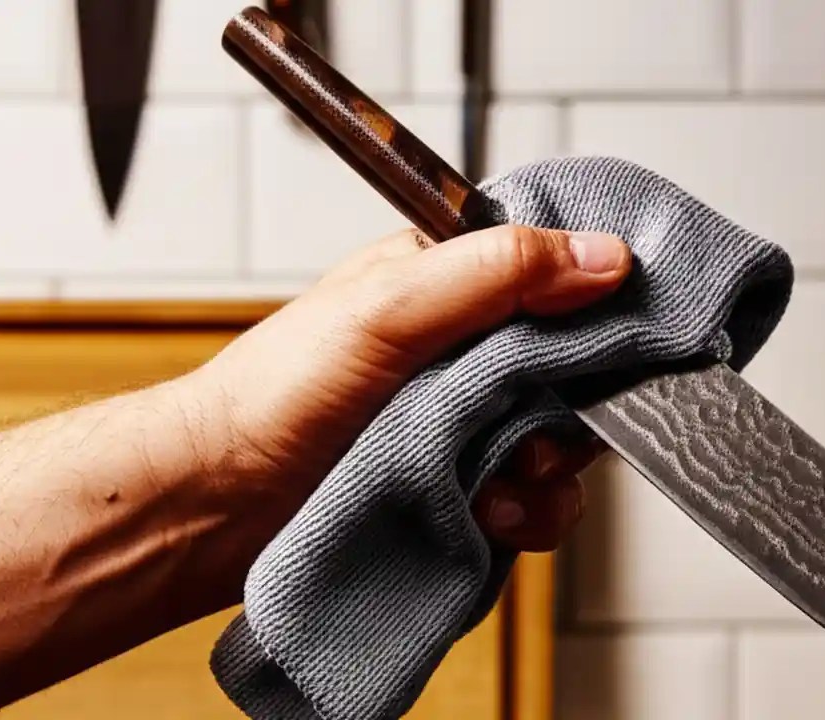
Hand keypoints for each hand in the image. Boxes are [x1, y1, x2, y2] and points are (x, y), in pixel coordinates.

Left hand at [188, 224, 631, 551]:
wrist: (220, 505)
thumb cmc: (278, 393)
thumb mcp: (391, 306)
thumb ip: (499, 272)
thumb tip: (604, 256)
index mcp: (451, 282)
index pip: (558, 277)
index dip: (593, 313)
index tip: (603, 351)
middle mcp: (468, 350)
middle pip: (574, 369)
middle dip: (568, 411)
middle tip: (531, 432)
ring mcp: (469, 420)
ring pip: (563, 440)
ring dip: (547, 470)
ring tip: (500, 481)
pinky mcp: (468, 485)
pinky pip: (537, 499)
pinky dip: (527, 513)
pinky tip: (489, 514)